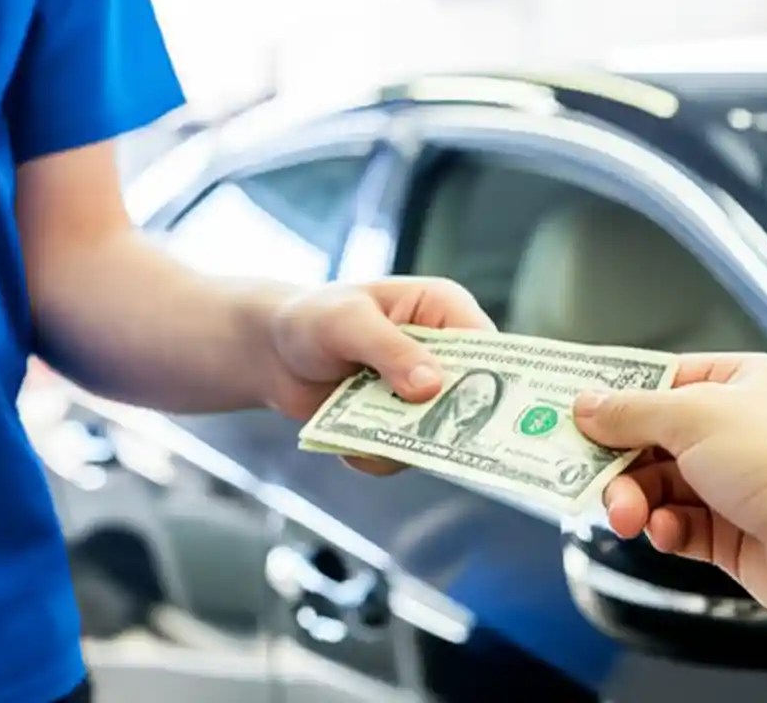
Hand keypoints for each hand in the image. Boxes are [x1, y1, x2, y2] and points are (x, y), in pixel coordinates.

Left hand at [266, 277, 494, 474]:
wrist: (271, 354)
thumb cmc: (312, 318)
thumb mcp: (347, 324)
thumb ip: (391, 351)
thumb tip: (431, 387)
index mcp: (443, 310)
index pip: (487, 347)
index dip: (495, 378)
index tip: (489, 410)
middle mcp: (442, 353)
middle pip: (471, 397)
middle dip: (446, 421)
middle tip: (425, 439)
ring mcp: (422, 393)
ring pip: (437, 435)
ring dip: (402, 444)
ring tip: (361, 432)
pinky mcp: (400, 425)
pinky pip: (404, 455)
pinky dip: (376, 455)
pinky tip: (347, 442)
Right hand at [573, 353, 766, 624]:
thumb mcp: (695, 417)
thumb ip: (632, 412)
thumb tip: (586, 404)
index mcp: (740, 384)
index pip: (662, 381)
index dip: (616, 397)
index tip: (570, 413)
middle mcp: (739, 431)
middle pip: (652, 440)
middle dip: (618, 462)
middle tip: (587, 478)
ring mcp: (737, 485)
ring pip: (659, 487)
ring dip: (635, 500)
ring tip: (627, 515)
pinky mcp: (734, 535)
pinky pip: (679, 527)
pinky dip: (665, 530)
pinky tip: (668, 533)